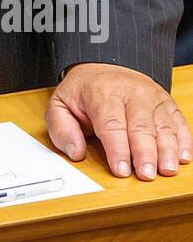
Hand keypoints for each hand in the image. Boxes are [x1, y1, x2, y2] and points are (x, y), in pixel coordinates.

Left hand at [46, 64, 192, 179]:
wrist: (104, 66)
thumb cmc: (84, 91)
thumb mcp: (60, 105)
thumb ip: (61, 129)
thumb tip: (75, 152)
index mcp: (103, 93)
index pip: (111, 124)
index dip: (117, 149)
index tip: (121, 170)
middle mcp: (131, 93)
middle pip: (141, 126)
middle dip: (145, 153)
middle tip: (146, 174)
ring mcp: (152, 97)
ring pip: (163, 125)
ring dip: (167, 150)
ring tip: (167, 170)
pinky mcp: (166, 103)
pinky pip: (179, 121)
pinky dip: (184, 140)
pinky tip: (183, 157)